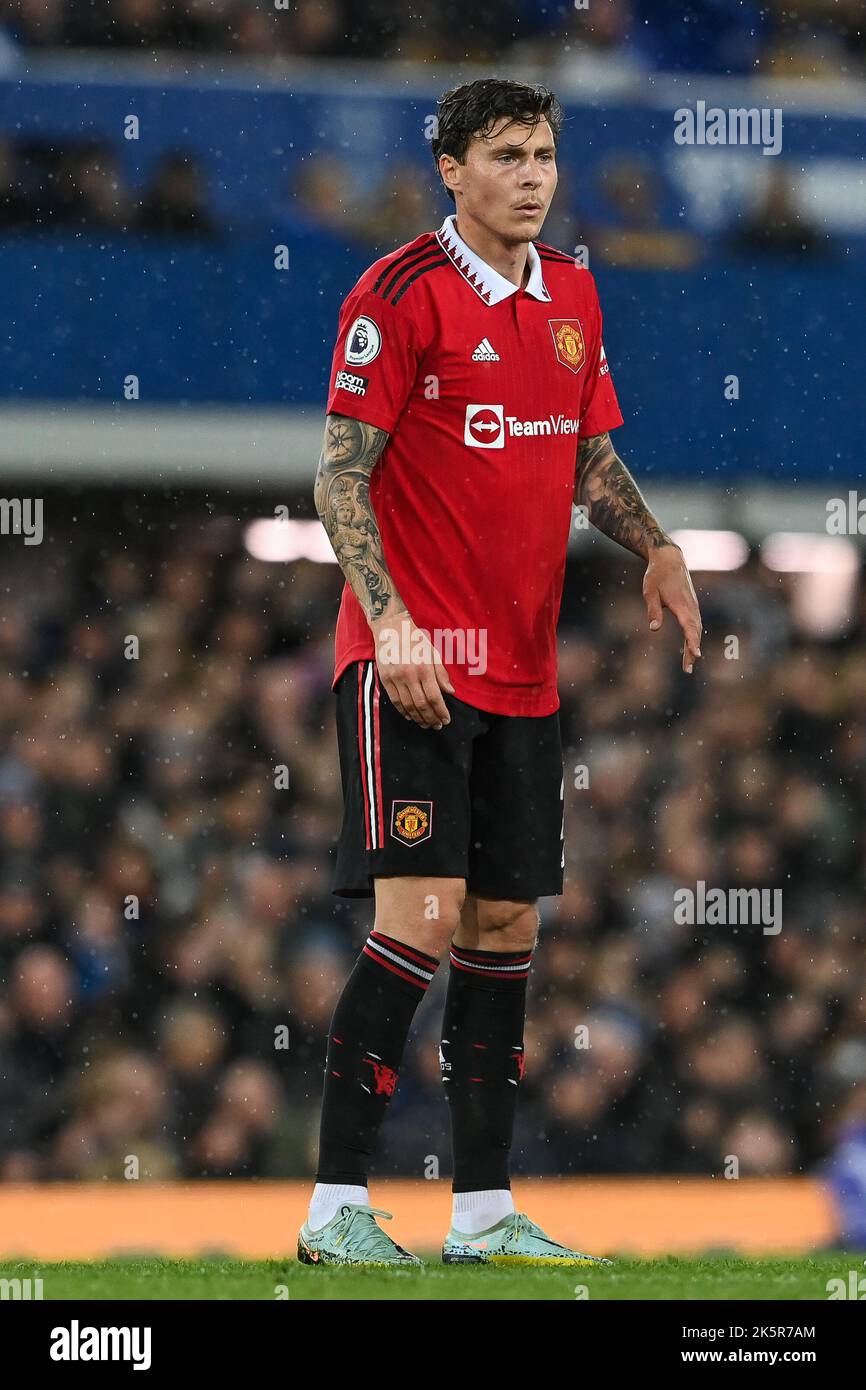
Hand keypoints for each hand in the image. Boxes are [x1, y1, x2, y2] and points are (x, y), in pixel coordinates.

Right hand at [369, 609, 454, 728]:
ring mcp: (395, 678)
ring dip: (418, 718)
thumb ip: (441, 674)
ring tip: (425, 724)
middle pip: (421, 704)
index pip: (434, 697)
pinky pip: (395, 701)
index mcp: (424, 668)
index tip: (446, 719)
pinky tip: (411, 716)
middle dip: (431, 718)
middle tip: (437, 725)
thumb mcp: (433, 653)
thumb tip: (450, 692)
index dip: (441, 711)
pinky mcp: (385, 679)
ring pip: (407, 705)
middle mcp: (409, 675)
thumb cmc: (416, 640)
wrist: (391, 628)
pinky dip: (403, 711)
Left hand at [643, 544, 702, 673]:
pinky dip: (694, 637)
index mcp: (681, 604)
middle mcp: (691, 606)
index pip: (689, 627)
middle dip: (692, 651)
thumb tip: (654, 628)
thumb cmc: (657, 575)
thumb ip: (653, 610)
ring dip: (693, 646)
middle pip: (695, 632)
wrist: (669, 559)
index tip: (696, 655)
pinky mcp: (692, 606)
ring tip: (689, 664)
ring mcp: (693, 606)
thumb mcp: (650, 591)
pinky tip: (691, 647)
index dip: (692, 642)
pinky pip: (695, 624)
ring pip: (696, 629)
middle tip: (687, 669)